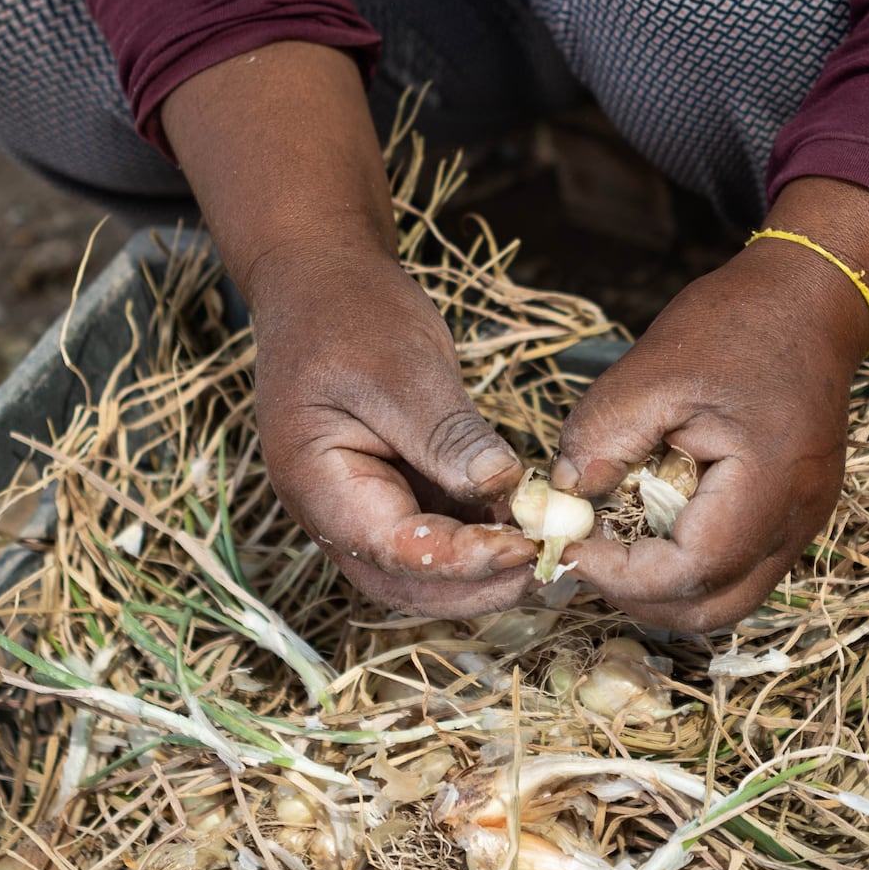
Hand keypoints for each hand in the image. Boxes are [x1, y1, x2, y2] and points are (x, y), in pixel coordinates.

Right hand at [161, 42, 534, 615]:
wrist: (323, 282)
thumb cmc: (349, 315)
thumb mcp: (402, 369)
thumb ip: (446, 436)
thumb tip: (503, 488)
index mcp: (318, 486)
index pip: (395, 551)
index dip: (462, 561)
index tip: (526, 549)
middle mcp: (334, 514)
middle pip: (407, 584)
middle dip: (479, 587)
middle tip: (550, 571)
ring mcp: (362, 510)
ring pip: (425, 572)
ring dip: (484, 573)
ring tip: (549, 554)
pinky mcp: (394, 495)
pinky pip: (438, 536)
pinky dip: (481, 539)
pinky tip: (529, 524)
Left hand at [555, 178, 868, 630]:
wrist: (810, 300)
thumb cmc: (736, 324)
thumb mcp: (651, 370)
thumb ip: (602, 438)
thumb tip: (562, 500)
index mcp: (770, 480)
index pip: (692, 571)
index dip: (622, 574)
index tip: (572, 546)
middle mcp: (797, 519)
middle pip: (713, 610)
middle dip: (638, 597)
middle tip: (585, 556)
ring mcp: (802, 524)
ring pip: (728, 600)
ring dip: (663, 589)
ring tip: (615, 543)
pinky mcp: (793, 518)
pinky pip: (739, 570)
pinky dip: (688, 567)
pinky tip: (652, 524)